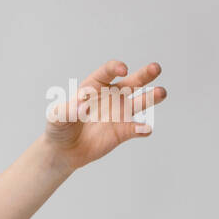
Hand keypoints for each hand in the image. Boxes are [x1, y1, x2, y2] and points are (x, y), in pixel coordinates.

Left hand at [44, 60, 167, 172]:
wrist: (64, 150)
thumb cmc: (59, 128)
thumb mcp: (57, 117)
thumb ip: (66, 110)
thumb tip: (79, 107)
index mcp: (94, 87)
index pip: (108, 72)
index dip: (116, 68)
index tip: (123, 70)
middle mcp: (112, 96)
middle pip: (132, 82)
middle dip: (144, 74)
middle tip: (156, 68)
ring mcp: (119, 113)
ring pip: (140, 102)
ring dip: (152, 97)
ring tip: (162, 92)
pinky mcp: (123, 131)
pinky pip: (136, 129)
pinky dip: (141, 129)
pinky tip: (145, 129)